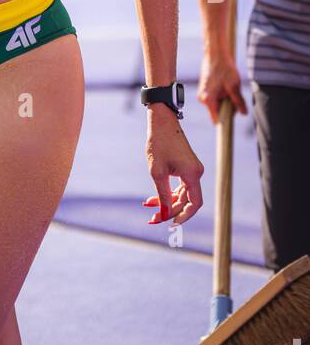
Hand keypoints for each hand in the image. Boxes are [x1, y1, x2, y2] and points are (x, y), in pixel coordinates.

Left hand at [143, 107, 203, 224]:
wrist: (161, 121)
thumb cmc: (159, 143)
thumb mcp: (157, 172)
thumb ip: (163, 194)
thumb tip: (165, 213)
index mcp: (193, 174)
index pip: (195, 204)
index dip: (184, 216)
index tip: (171, 223)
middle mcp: (196, 173)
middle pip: (186, 200)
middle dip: (169, 210)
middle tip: (152, 217)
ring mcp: (192, 169)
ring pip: (181, 194)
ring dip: (167, 201)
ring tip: (148, 205)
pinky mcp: (186, 166)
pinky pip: (180, 185)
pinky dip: (168, 192)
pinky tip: (153, 197)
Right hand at [197, 51, 247, 123]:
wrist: (215, 53)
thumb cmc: (223, 68)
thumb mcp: (234, 85)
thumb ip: (238, 101)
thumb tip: (243, 113)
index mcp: (208, 99)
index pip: (216, 120)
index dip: (225, 122)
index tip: (233, 125)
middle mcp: (203, 98)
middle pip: (218, 112)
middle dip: (228, 108)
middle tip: (234, 96)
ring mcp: (203, 94)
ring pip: (218, 105)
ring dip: (226, 100)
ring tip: (229, 87)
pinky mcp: (205, 90)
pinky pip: (215, 99)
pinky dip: (223, 95)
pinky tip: (225, 85)